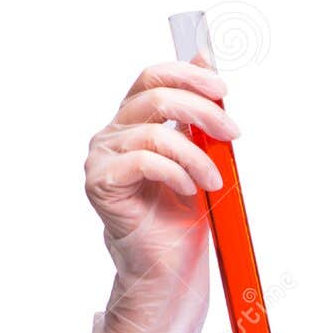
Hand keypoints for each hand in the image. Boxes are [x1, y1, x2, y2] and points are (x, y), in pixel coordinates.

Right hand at [83, 59, 240, 332]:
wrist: (168, 269)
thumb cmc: (182, 218)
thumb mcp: (201, 156)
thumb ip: (199, 116)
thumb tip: (207, 63)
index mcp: (133, 122)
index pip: (152, 77)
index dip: (188, 75)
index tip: (223, 90)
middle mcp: (112, 135)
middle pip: (155, 98)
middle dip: (203, 112)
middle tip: (233, 134)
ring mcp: (102, 158)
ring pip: (154, 132)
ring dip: (197, 156)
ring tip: (215, 182)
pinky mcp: (100, 183)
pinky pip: (143, 161)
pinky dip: (175, 173)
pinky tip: (189, 190)